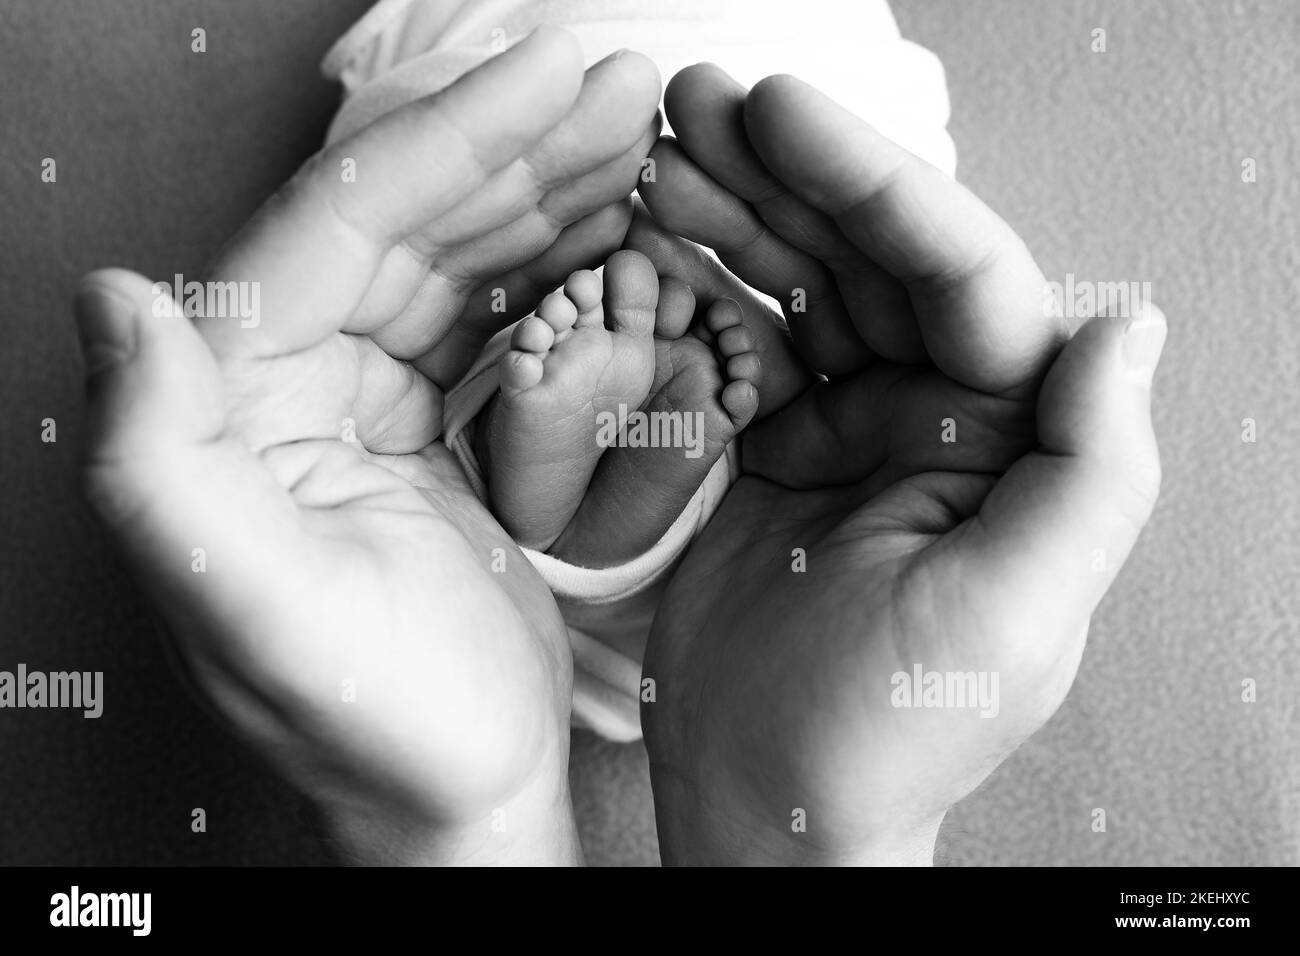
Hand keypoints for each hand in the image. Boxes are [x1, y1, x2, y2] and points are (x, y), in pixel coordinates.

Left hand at [74, 29, 660, 864]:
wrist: (459, 797)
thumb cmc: (379, 727)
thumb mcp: (266, 616)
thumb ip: (162, 465)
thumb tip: (115, 298)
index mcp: (234, 412)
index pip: (337, 233)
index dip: (451, 141)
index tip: (552, 77)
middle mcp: (281, 389)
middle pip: (402, 225)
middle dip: (515, 144)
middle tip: (618, 90)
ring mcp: (357, 400)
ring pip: (450, 256)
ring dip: (540, 187)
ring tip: (632, 135)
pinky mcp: (421, 424)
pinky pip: (483, 312)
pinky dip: (546, 260)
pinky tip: (604, 223)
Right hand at [636, 66, 1166, 863]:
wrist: (763, 807)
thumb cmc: (887, 736)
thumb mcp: (1011, 617)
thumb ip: (1088, 473)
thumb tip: (1127, 326)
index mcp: (1011, 440)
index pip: (958, 279)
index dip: (874, 187)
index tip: (785, 118)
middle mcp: (938, 415)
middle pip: (866, 261)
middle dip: (787, 176)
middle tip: (697, 102)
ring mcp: (848, 425)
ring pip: (796, 287)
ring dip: (734, 212)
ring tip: (661, 147)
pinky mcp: (771, 446)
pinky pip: (737, 341)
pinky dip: (692, 288)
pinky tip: (648, 237)